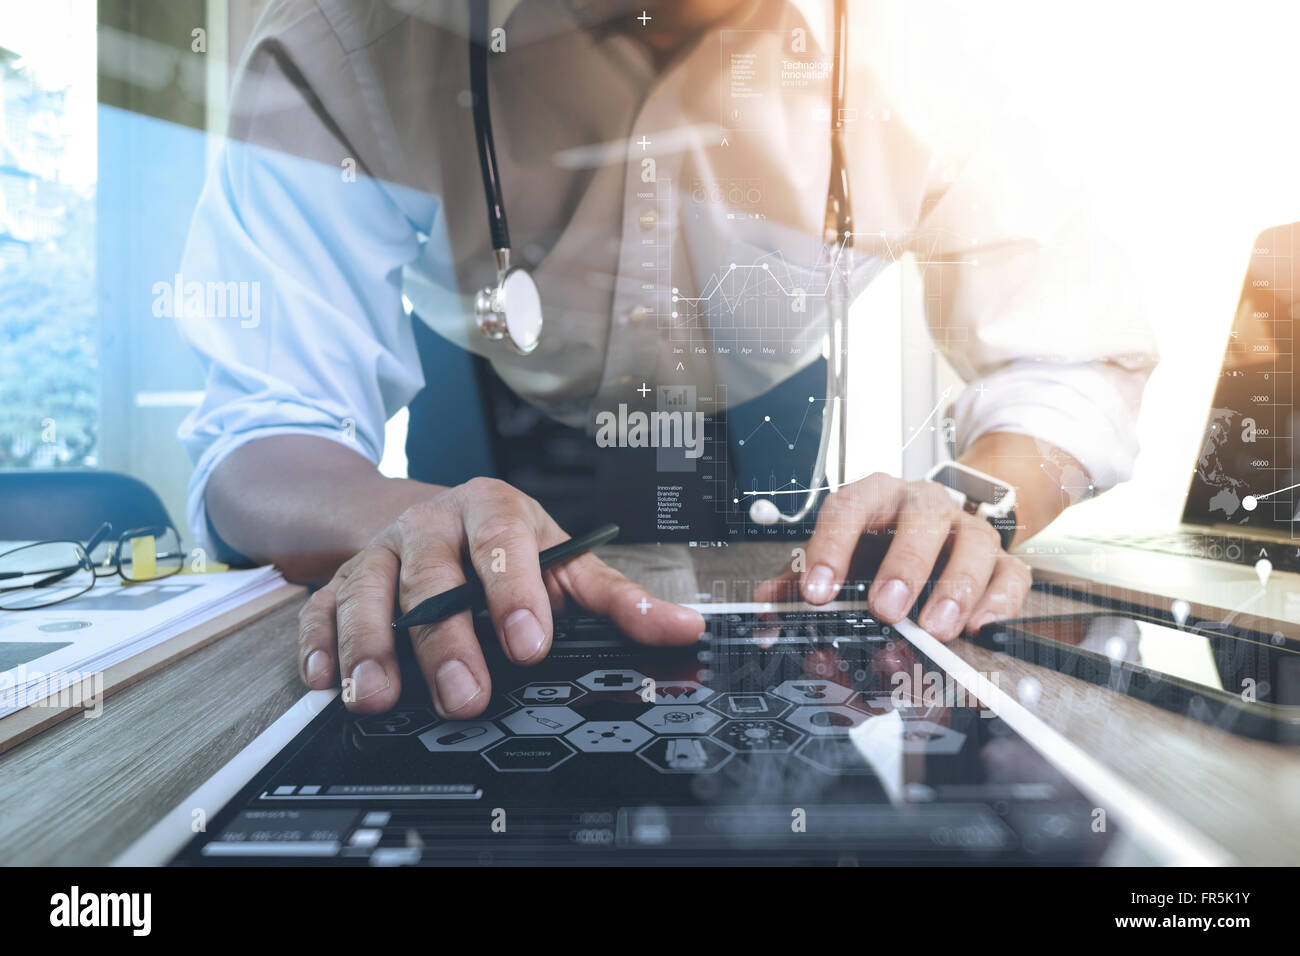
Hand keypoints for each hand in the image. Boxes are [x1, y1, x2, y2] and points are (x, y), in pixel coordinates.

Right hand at [296, 477, 705, 715]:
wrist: (432, 515)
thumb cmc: (507, 545)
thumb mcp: (563, 559)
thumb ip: (618, 598)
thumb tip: (684, 629)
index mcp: (491, 510)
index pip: (502, 542)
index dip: (514, 592)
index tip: (529, 645)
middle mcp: (430, 525)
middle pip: (430, 576)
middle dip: (446, 640)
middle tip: (466, 695)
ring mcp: (380, 552)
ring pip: (366, 590)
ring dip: (371, 645)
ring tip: (379, 696)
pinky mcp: (339, 581)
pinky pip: (319, 609)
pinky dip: (320, 644)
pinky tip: (328, 680)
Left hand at [756, 472, 1032, 640]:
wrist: (935, 530)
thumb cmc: (877, 545)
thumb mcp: (838, 554)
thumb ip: (801, 578)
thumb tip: (767, 607)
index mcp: (875, 496)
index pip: (849, 508)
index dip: (831, 548)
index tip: (818, 593)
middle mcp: (925, 505)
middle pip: (921, 519)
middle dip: (903, 567)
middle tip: (885, 610)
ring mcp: (967, 530)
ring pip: (973, 544)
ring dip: (955, 588)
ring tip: (936, 628)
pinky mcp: (1002, 559)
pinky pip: (1011, 575)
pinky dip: (998, 602)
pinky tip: (979, 628)